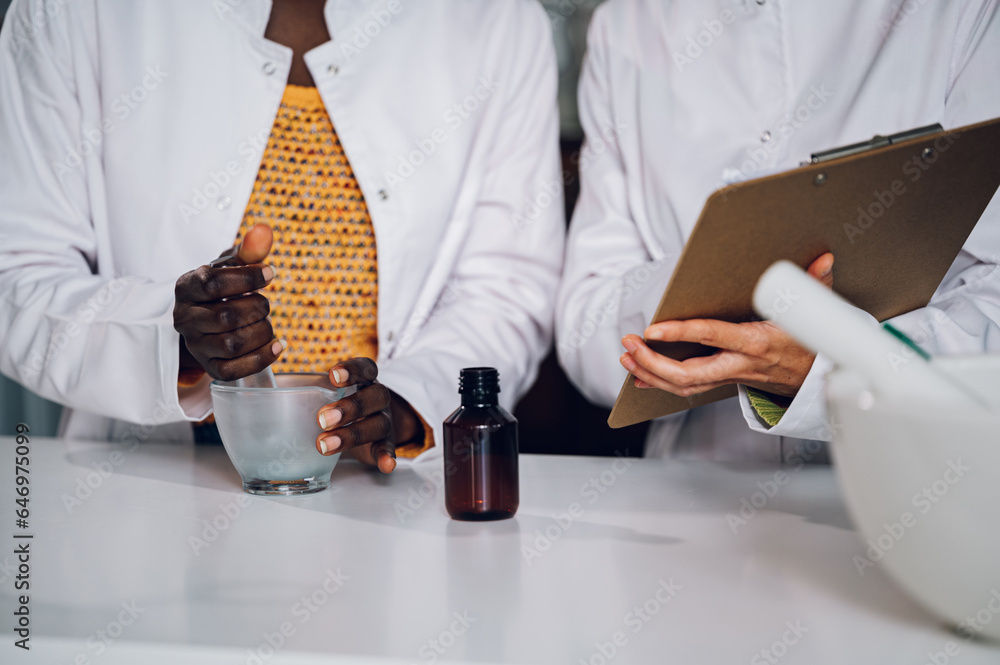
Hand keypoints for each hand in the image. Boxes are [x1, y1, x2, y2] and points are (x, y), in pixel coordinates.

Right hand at [173, 224, 283, 380]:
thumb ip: (248, 250)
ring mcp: (195, 346)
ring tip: (265, 322)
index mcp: (186, 287)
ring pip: (233, 344)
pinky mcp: (210, 368)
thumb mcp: (231, 266)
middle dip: (258, 308)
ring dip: (262, 332)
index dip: (247, 278)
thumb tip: (264, 231)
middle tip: (264, 303)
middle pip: (227, 317)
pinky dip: (263, 358)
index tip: (270, 274)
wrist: (206, 320)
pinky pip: (235, 371)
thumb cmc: (222, 289)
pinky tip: (277, 345)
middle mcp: (184, 319)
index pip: (213, 283)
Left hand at [315, 358, 423, 474]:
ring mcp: (384, 420)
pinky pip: (389, 449)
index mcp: (366, 379)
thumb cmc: (343, 404)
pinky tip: (386, 465)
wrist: (369, 421)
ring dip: (351, 434)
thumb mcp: (334, 390)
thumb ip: (315, 390)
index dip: (351, 370)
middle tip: (322, 418)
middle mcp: (379, 397)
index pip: (365, 368)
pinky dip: (388, 457)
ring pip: (377, 424)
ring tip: (324, 445)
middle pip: (373, 397)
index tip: (333, 376)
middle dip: (348, 407)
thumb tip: (274, 389)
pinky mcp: (385, 443)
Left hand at [620, 253, 833, 397]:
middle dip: (653, 362)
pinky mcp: (723, 383)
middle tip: (629, 346)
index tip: (653, 329)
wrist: (818, 379)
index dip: (681, 334)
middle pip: (689, 374)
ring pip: (684, 386)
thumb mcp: (813, 313)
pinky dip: (660, 383)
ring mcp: (729, 378)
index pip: (712, 337)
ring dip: (650, 374)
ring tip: (626, 358)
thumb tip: (824, 259)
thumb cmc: (809, 343)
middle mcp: (739, 364)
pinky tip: (640, 376)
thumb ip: (813, 285)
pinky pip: (687, 389)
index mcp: (755, 343)